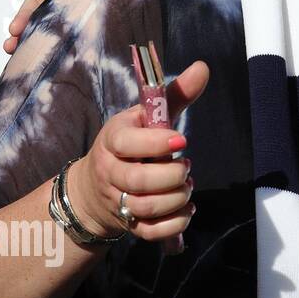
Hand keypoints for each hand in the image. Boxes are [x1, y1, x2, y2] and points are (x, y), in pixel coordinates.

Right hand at [4, 0, 113, 53]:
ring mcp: (55, 10)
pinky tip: (16, 54)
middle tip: (18, 26)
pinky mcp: (60, 27)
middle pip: (35, 1)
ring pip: (34, 19)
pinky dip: (27, 44)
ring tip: (12, 45)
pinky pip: (41, 35)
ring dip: (21, 30)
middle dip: (25, 13)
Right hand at [68, 61, 208, 242]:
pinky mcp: (127, 224)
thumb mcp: (147, 117)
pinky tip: (187, 210)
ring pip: (145, 207)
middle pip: (138, 180)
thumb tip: (203, 66)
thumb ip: (175, 95)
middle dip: (172, 175)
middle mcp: (110, 171)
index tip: (182, 140)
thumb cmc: (132, 144)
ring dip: (176, 198)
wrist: (95, 188)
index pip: (127, 143)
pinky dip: (174, 224)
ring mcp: (116, 200)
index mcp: (114, 139)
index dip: (156, 143)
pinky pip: (149, 231)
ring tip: (187, 187)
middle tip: (186, 167)